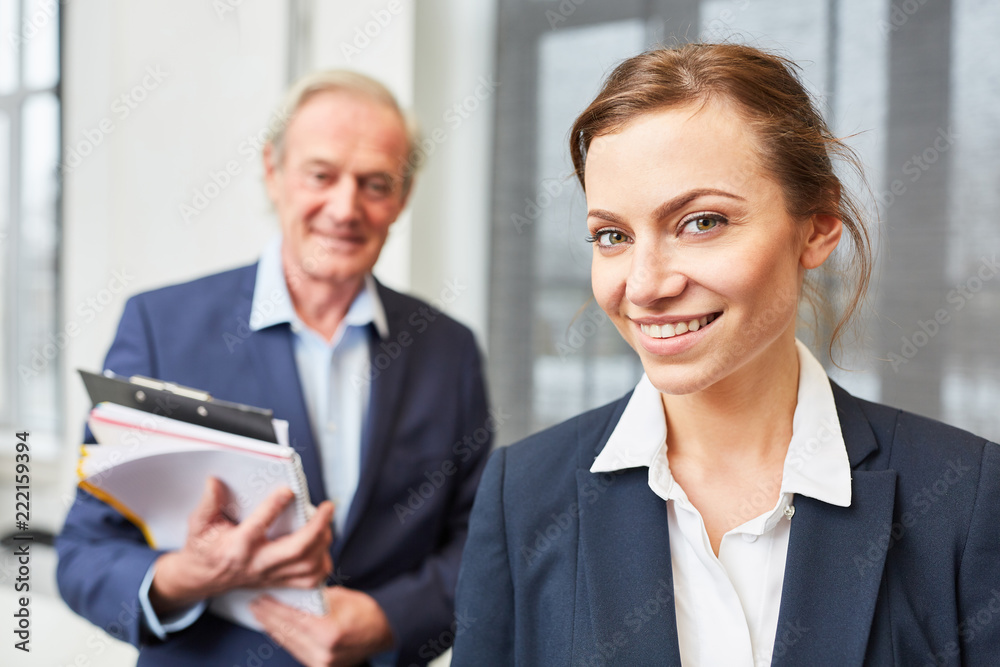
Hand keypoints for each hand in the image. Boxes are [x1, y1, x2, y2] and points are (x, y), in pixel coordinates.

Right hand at [150, 477, 334, 613]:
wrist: (202, 578)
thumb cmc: (204, 547)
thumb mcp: (198, 524)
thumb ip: (207, 503)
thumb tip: (214, 481)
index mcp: (236, 547)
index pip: (257, 527)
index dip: (274, 507)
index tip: (289, 489)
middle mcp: (257, 563)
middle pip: (296, 550)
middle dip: (317, 528)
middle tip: (328, 507)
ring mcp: (271, 575)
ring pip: (307, 566)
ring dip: (323, 543)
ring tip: (327, 522)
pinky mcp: (279, 581)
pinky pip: (308, 581)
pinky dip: (322, 564)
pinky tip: (324, 546)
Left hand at [251, 586, 394, 666]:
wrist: (385, 632)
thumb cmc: (365, 612)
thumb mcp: (339, 597)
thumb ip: (312, 598)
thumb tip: (287, 594)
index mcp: (328, 631)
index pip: (291, 618)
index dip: (273, 607)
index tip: (260, 598)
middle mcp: (323, 652)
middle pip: (286, 633)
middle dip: (268, 618)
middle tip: (254, 604)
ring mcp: (321, 663)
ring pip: (288, 644)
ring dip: (272, 629)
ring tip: (260, 615)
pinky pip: (296, 651)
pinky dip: (285, 639)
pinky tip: (276, 629)